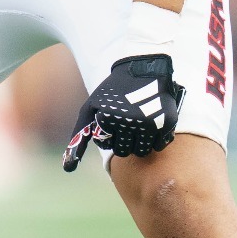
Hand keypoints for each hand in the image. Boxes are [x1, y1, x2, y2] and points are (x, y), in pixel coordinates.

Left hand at [61, 54, 183, 170]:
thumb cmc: (113, 91)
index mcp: (108, 118)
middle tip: (126, 123)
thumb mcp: (90, 108)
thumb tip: (68, 169)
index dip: (109, 133)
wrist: (143, 68)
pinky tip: (152, 123)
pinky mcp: (167, 122)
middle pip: (124, 152)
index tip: (113, 118)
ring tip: (138, 124)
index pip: (107, 145)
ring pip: (142, 151)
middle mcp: (129, 122)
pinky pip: (160, 146)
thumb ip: (78, 137)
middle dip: (123, 141)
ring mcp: (150, 122)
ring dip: (139, 142)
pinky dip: (155, 139)